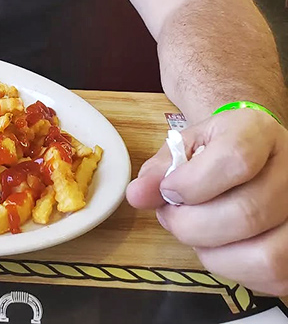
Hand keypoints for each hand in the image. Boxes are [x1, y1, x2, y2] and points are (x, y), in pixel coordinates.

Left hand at [126, 108, 287, 294]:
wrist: (255, 152)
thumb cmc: (217, 148)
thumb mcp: (187, 144)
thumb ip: (162, 167)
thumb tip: (137, 195)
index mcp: (259, 132)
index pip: (236, 159)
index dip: (193, 183)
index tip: (167, 190)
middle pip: (247, 214)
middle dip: (192, 225)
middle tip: (171, 216)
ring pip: (266, 256)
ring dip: (214, 254)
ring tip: (195, 233)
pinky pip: (273, 278)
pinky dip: (235, 270)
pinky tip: (219, 247)